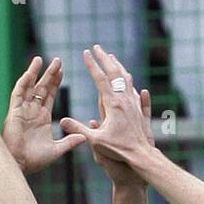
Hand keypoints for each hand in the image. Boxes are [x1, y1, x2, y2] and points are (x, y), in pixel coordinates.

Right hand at [3, 55, 85, 173]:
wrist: (20, 165)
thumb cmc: (35, 160)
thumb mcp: (57, 149)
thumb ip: (69, 142)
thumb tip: (84, 138)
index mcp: (42, 117)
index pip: (50, 95)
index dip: (55, 83)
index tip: (62, 71)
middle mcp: (32, 110)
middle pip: (42, 87)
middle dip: (49, 74)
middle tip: (57, 60)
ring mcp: (23, 109)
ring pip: (29, 86)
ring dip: (34, 73)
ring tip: (40, 59)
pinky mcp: (14, 112)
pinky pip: (18, 94)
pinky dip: (23, 83)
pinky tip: (29, 74)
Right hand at [60, 45, 154, 178]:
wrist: (141, 156)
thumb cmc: (118, 151)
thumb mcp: (95, 142)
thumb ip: (79, 129)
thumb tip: (62, 121)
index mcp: (112, 104)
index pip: (100, 79)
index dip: (91, 65)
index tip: (85, 53)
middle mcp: (124, 100)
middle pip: (114, 72)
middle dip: (104, 58)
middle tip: (97, 47)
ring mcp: (134, 103)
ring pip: (126, 79)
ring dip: (118, 66)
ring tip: (112, 58)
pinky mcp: (140, 110)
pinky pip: (135, 92)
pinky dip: (130, 83)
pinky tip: (131, 80)